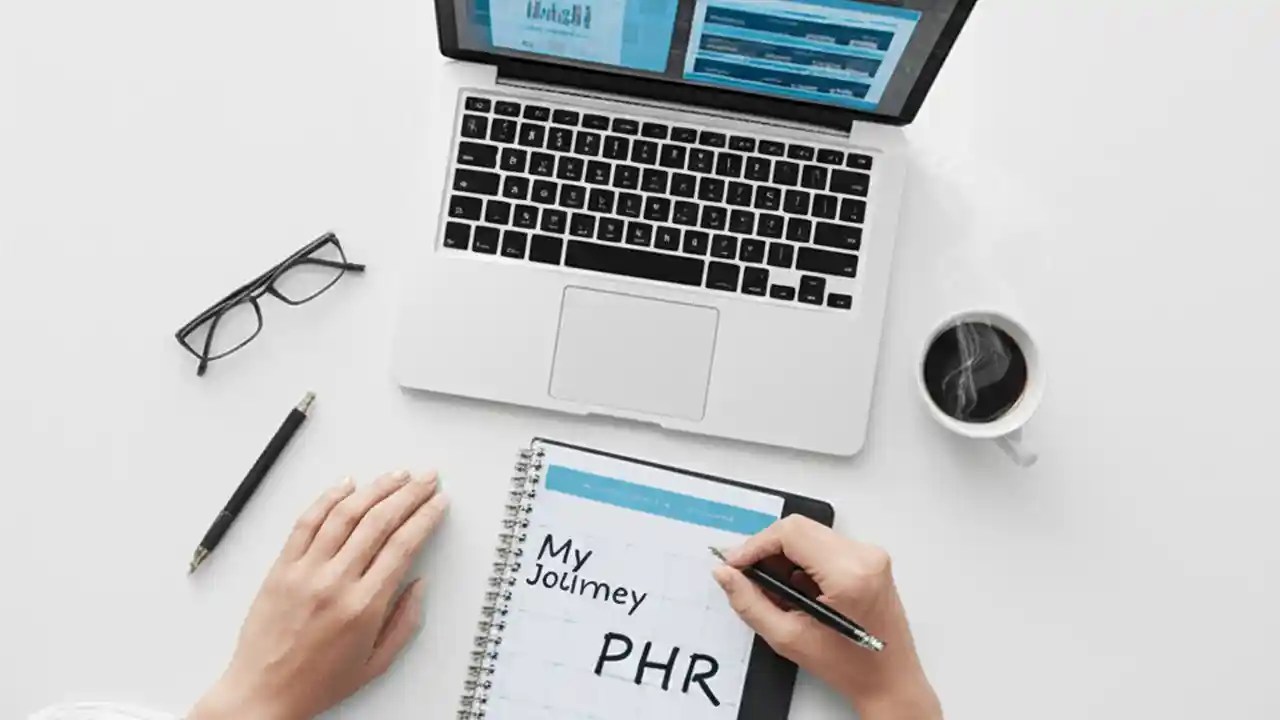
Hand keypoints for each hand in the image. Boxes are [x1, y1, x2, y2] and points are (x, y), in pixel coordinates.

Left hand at [190, 470, 448, 719]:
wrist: (262, 693)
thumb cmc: (318, 683)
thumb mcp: (376, 663)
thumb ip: (405, 622)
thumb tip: (419, 583)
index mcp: (364, 607)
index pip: (403, 545)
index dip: (426, 517)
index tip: (438, 503)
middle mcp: (336, 582)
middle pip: (380, 522)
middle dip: (409, 494)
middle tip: (426, 479)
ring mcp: (306, 571)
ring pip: (346, 514)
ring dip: (376, 489)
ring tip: (395, 476)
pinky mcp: (281, 568)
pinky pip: (306, 522)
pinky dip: (328, 498)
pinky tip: (346, 485)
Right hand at [712, 516, 940, 719]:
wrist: (889, 681)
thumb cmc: (848, 667)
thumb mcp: (789, 638)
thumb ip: (750, 602)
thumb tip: (725, 574)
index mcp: (849, 574)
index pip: (790, 533)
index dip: (754, 545)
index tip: (734, 565)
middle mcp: (864, 556)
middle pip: (799, 529)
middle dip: (766, 550)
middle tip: (747, 577)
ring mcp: (870, 555)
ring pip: (810, 535)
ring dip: (784, 556)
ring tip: (774, 591)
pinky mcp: (870, 559)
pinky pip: (824, 546)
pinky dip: (802, 562)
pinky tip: (796, 590)